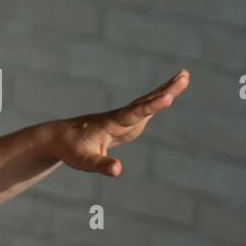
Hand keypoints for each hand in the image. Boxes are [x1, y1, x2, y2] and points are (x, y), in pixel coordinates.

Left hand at [46, 69, 189, 176]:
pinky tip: (169, 94)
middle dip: (166, 90)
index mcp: (111, 123)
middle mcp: (120, 116)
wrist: (60, 137)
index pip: (134, 113)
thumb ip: (101, 164)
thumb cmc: (71, 149)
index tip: (168, 98)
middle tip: (185, 76)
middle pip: (146, 102)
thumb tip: (118, 170)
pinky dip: (159, 99)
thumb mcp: (84, 161)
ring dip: (166, 90)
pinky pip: (146, 108)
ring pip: (147, 102)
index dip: (151, 106)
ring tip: (185, 76)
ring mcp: (124, 117)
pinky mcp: (126, 121)